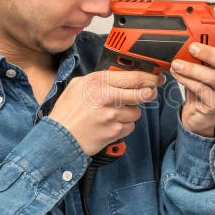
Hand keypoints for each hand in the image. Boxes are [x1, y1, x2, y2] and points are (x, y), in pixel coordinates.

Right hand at [48, 70, 163, 155]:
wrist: (59, 138)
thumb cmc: (67, 113)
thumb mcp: (78, 86)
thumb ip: (99, 80)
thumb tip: (120, 76)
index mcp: (98, 81)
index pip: (133, 76)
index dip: (149, 77)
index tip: (156, 78)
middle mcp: (107, 96)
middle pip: (142, 92)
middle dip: (150, 92)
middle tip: (150, 92)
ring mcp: (112, 114)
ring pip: (136, 111)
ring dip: (130, 113)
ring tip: (114, 114)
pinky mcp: (114, 130)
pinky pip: (130, 127)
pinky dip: (124, 127)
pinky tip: (111, 125)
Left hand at [170, 38, 214, 136]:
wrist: (199, 114)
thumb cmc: (208, 88)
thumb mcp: (213, 68)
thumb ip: (211, 55)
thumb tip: (196, 39)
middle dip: (210, 53)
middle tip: (193, 48)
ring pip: (214, 77)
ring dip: (193, 68)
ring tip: (178, 63)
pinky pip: (202, 89)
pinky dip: (187, 80)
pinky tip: (178, 74)